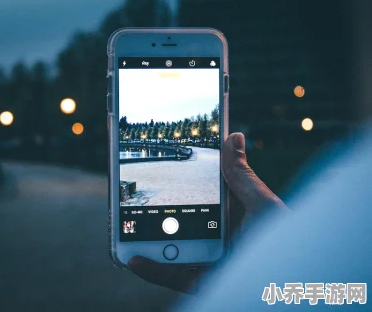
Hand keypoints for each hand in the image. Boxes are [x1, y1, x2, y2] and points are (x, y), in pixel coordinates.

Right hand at [128, 132, 287, 293]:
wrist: (299, 287)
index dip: (180, 183)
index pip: (201, 196)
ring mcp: (209, 262)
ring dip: (145, 240)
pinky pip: (172, 279)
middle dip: (155, 212)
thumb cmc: (291, 245)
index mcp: (233, 218)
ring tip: (125, 226)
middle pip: (180, 223)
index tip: (160, 167)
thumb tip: (233, 136)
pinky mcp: (203, 284)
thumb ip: (242, 176)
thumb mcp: (264, 206)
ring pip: (171, 250)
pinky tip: (132, 260)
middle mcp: (219, 240)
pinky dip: (151, 271)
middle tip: (133, 196)